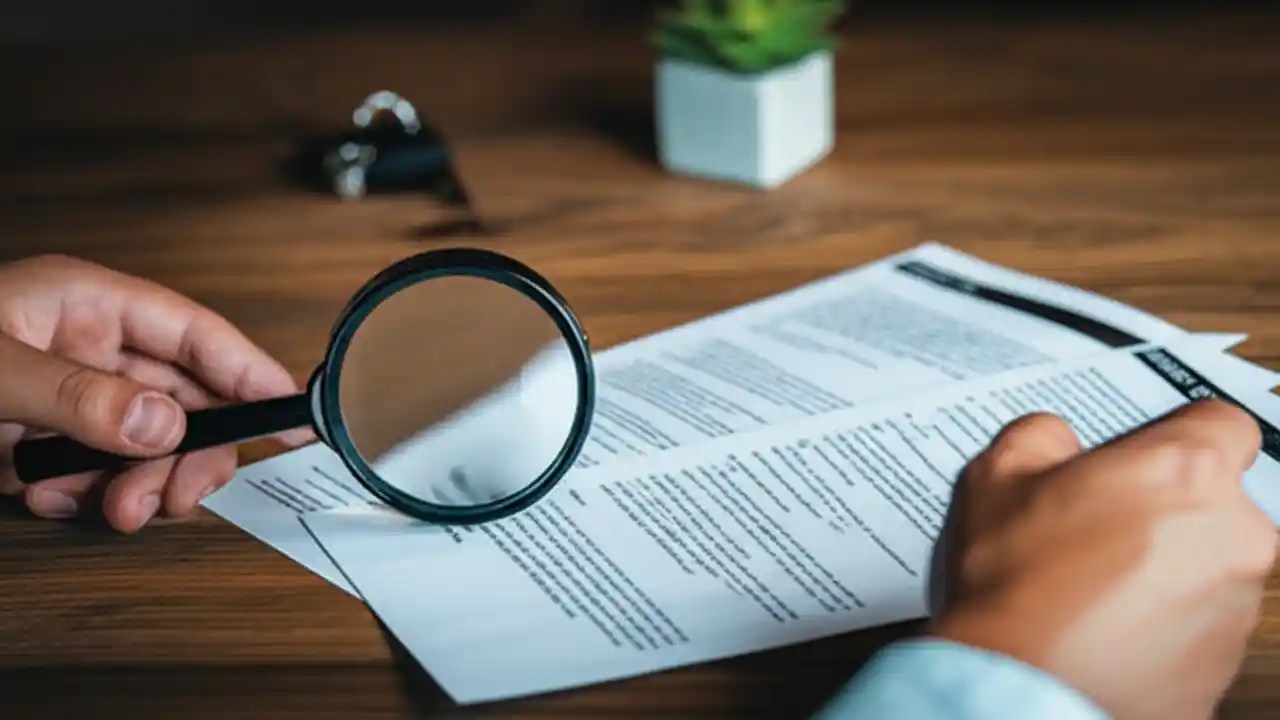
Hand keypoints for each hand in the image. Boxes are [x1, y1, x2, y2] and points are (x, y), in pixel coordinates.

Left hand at [0, 255, 305, 531]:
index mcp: (85, 305)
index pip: (194, 334)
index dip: (250, 372)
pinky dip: (80, 498)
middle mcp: (87, 349)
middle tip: (176, 497)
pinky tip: (43, 498)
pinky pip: (94, 477)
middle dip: (187, 456)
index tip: (295, 412)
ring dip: (138, 487)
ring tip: (112, 511)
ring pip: (147, 448)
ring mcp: (67, 398)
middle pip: (182, 402)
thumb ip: (77, 396)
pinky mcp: (40, 444)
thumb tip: (164, 426)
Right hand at [932, 400, 1275, 719]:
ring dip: (1164, 568)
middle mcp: (1232, 535)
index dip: (1180, 434)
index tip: (1144, 454)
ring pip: (1208, 566)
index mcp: (1187, 473)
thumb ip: (1039, 437)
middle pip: (1214, 503)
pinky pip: (1195, 626)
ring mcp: (1235, 606)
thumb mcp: (998, 478)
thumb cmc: (1017, 583)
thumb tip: (1053, 440)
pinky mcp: (1222, 665)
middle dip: (1162, 508)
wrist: (1021, 687)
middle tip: (1097, 524)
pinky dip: (1160, 624)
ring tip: (1092, 585)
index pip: (1225, 424)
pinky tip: (1102, 627)